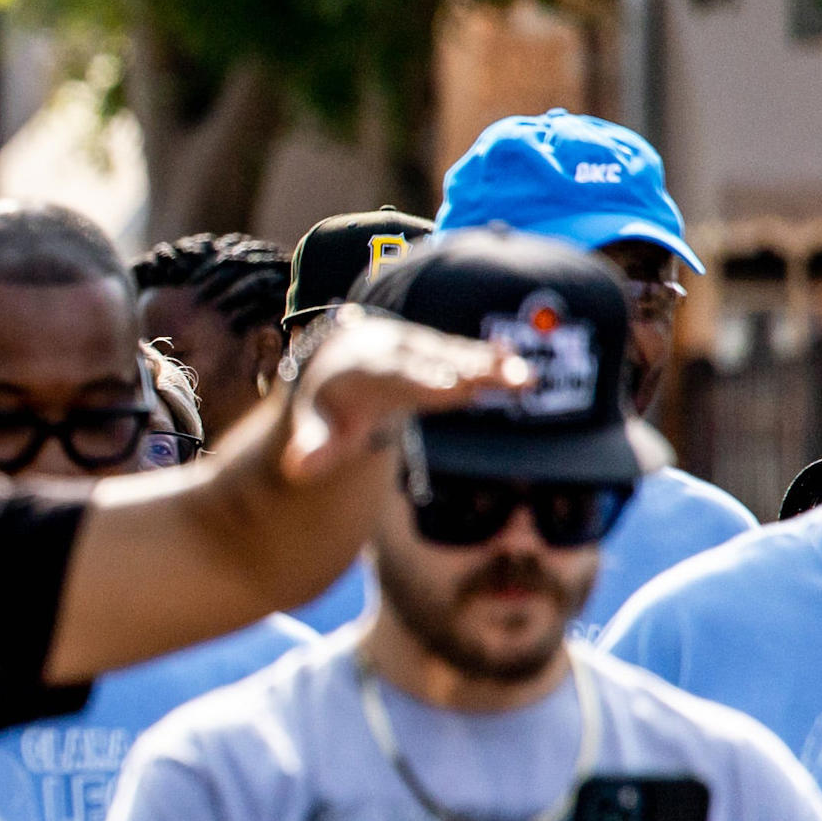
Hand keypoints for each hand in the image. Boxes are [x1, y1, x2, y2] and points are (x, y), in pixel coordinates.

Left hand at [280, 306, 531, 484]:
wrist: (344, 355)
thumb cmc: (329, 401)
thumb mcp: (315, 422)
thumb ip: (313, 446)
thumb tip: (295, 470)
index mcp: (365, 366)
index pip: (395, 373)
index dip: (423, 378)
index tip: (449, 387)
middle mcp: (399, 351)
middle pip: (434, 360)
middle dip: (463, 367)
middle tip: (492, 377)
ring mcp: (424, 350)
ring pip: (459, 356)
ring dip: (492, 367)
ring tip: (525, 379)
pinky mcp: (443, 355)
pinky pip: (471, 358)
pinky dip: (496, 364)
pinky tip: (526, 374)